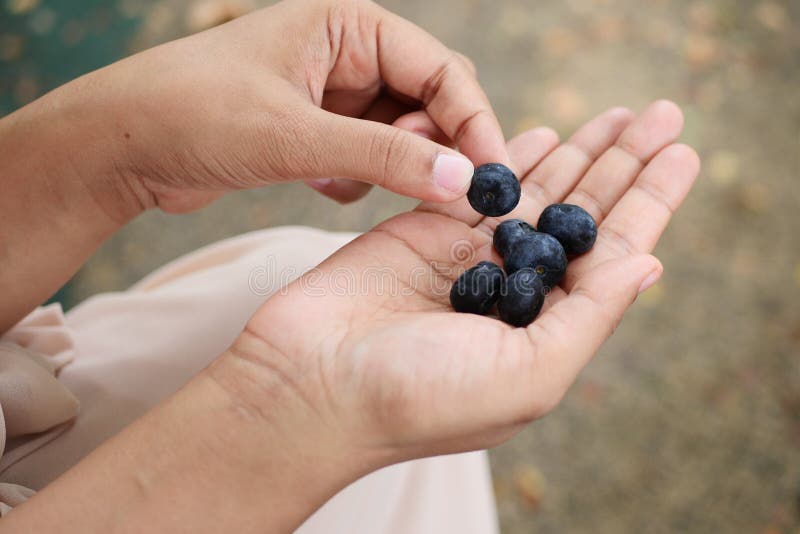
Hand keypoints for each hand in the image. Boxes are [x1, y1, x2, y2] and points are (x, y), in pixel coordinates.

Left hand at [78, 0, 507, 214]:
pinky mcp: (319, 131)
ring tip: (350, 179)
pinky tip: (320, 184)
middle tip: (437, 190)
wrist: (121, 146)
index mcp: (349, 25)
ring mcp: (334, 94)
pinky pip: (370, 158)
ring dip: (396, 166)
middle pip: (431, 101)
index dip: (473, 123)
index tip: (492, 179)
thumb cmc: (195, 116)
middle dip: (438, 147)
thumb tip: (463, 182)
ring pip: (402, 135)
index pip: (441, 70)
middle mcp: (348, 53)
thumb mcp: (295, 137)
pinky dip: (360, 180)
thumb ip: (383, 159)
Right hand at [214, 100, 699, 463]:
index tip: (682, 154)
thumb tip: (650, 264)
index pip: (612, 254)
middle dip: (622, 165)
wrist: (312, 383)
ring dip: (578, 152)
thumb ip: (590, 318)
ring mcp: (467, 257)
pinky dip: (511, 157)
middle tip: (660, 114)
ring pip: (536, 192)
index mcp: (546, 328)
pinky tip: (545, 132)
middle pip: (581, 213)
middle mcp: (514, 291)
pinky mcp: (422, 229)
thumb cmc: (419, 398)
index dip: (649, 202)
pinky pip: (478, 185)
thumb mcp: (527, 376)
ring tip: (619, 117)